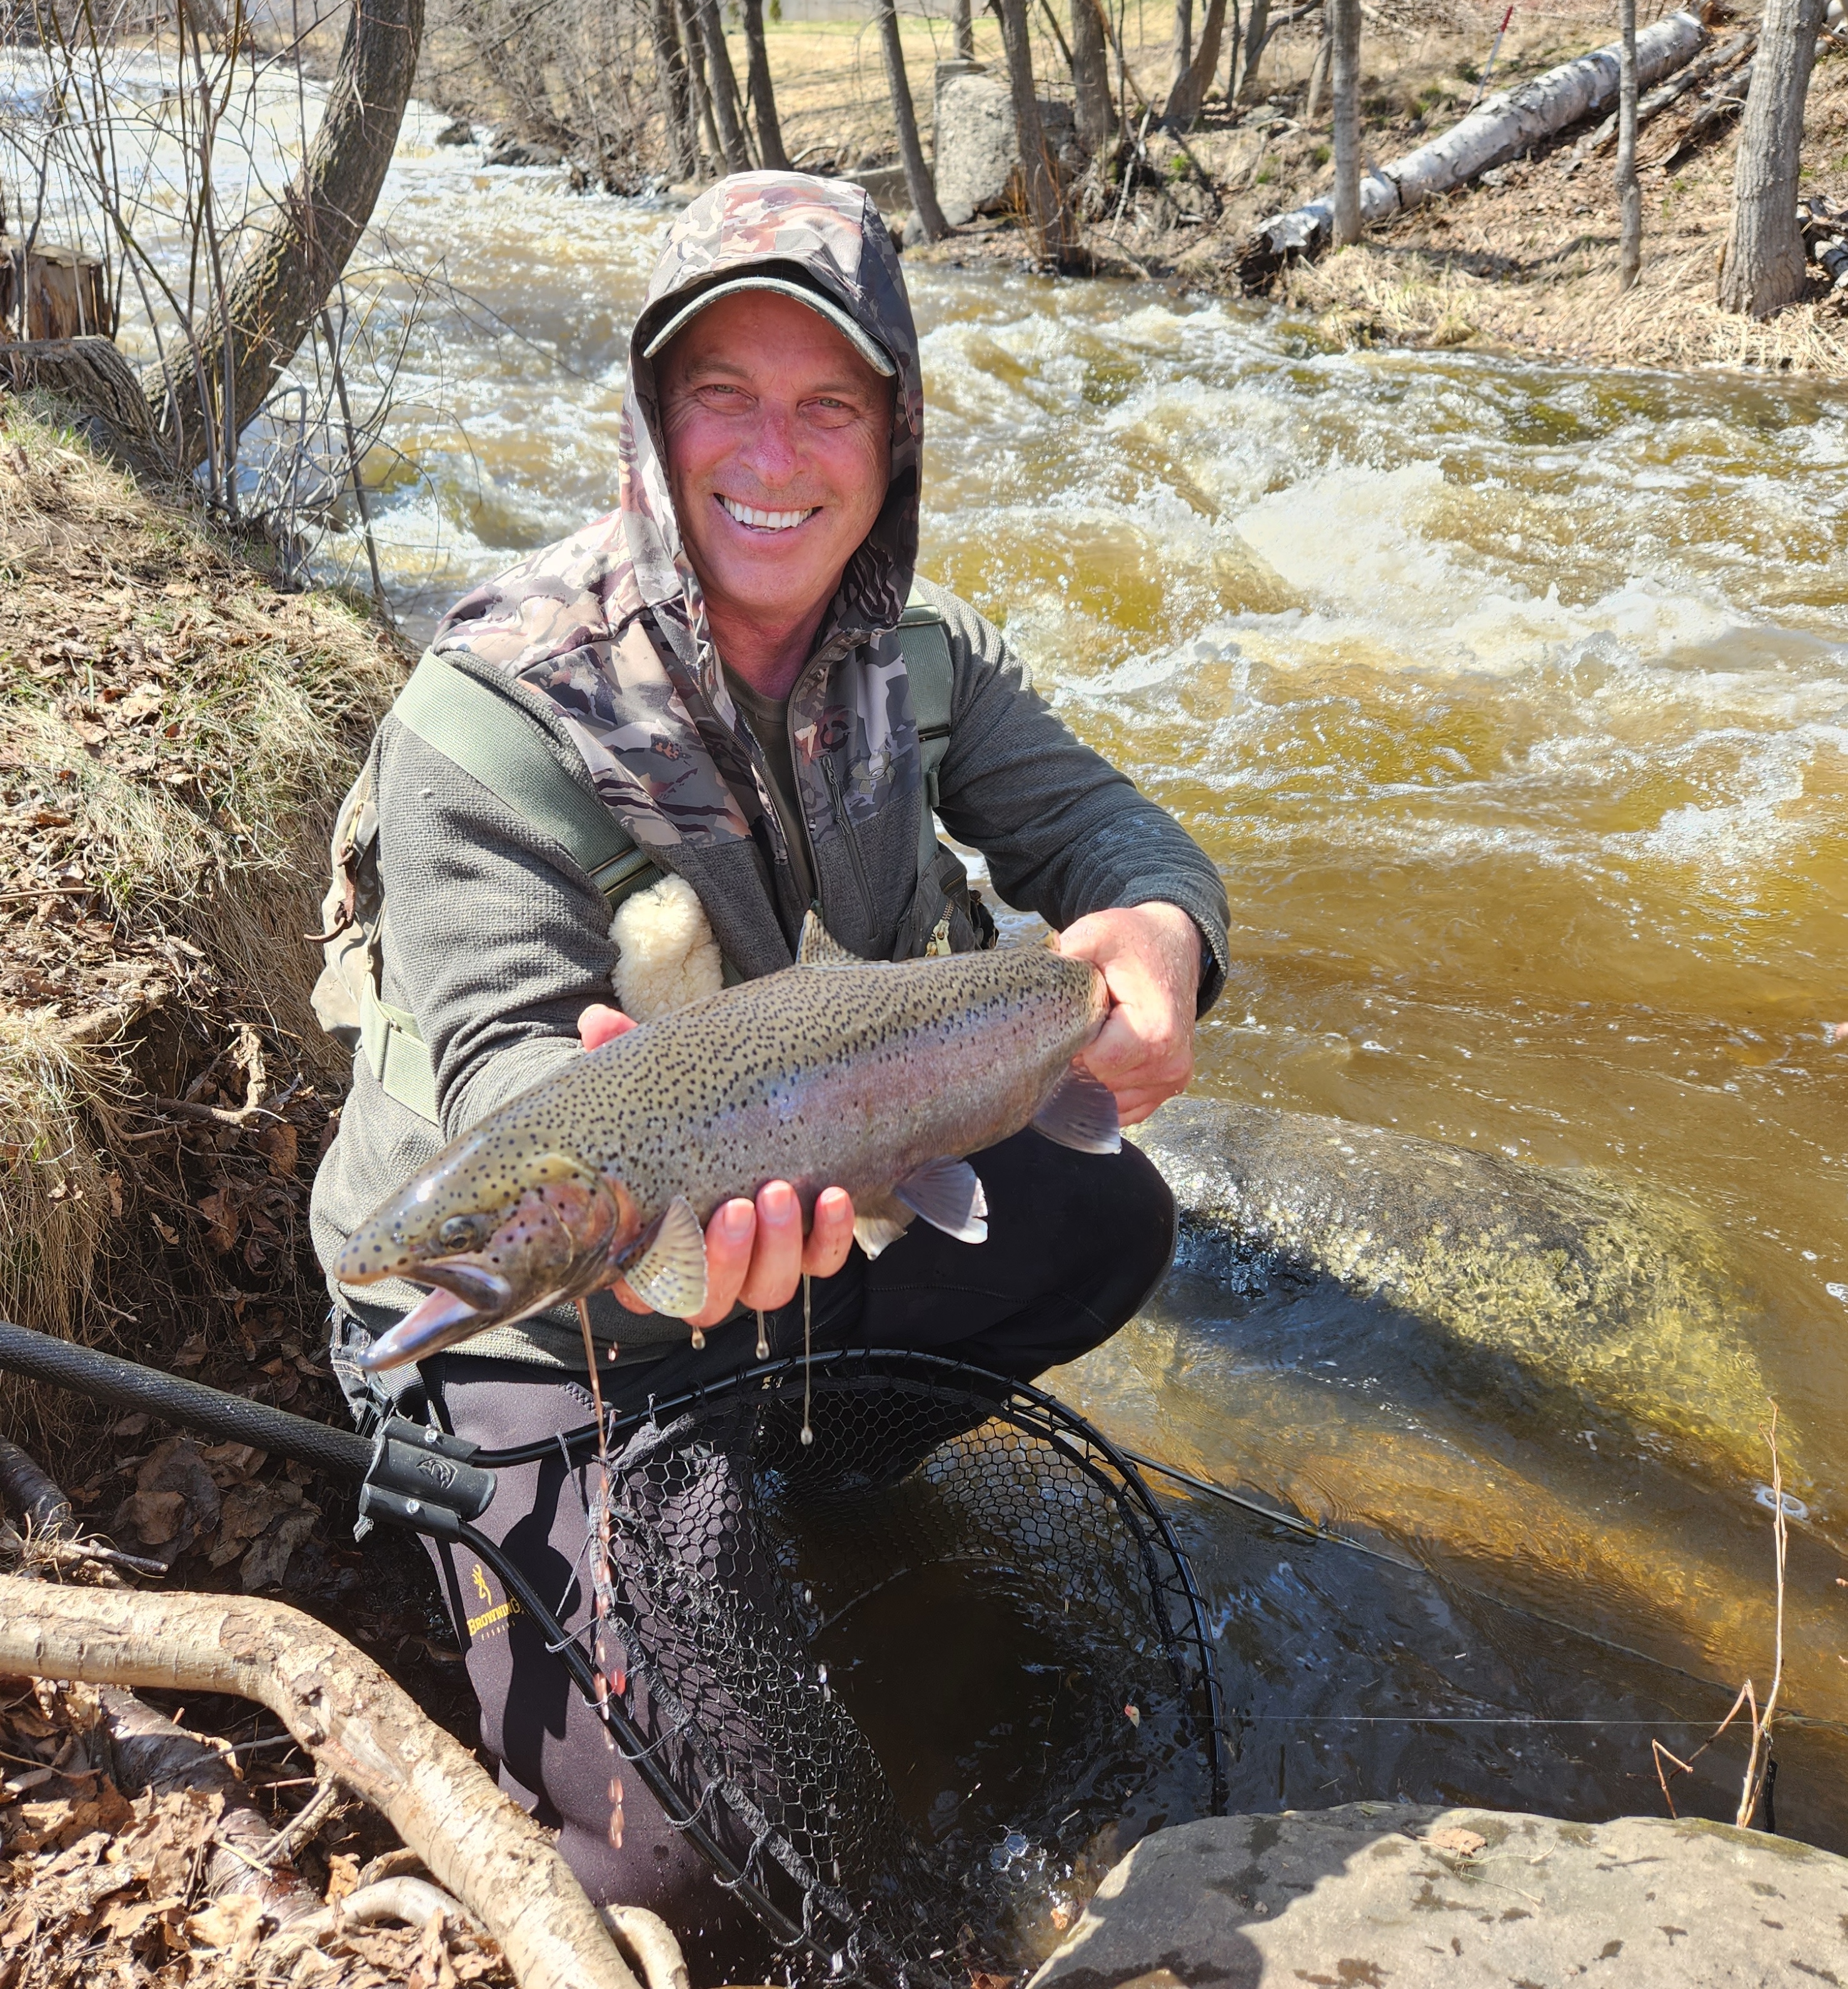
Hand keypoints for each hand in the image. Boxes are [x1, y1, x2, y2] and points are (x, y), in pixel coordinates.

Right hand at [577, 1004, 856, 1326]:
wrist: (751, 1105)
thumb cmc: (686, 1110)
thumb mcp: (656, 1085)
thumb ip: (621, 1058)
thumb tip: (596, 1022)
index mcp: (652, 1246)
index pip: (646, 1286)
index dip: (659, 1270)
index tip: (675, 1221)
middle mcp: (706, 1268)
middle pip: (710, 1301)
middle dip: (729, 1259)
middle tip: (740, 1205)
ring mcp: (760, 1264)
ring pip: (768, 1289)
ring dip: (778, 1248)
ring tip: (780, 1191)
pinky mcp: (809, 1248)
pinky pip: (822, 1262)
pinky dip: (829, 1237)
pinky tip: (834, 1196)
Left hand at [1055, 902, 1201, 1126]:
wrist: (1174, 944)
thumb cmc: (1133, 941)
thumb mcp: (1096, 934)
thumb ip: (1065, 955)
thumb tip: (1033, 980)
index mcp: (1153, 1033)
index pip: (1093, 1066)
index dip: (1071, 1048)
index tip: (1069, 1023)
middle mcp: (1169, 1063)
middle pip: (1100, 1085)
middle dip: (1081, 1062)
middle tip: (1082, 1028)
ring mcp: (1173, 1077)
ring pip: (1111, 1099)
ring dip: (1095, 1077)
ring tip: (1099, 1038)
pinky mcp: (1172, 1084)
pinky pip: (1129, 1107)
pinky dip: (1111, 1090)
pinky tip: (1106, 1060)